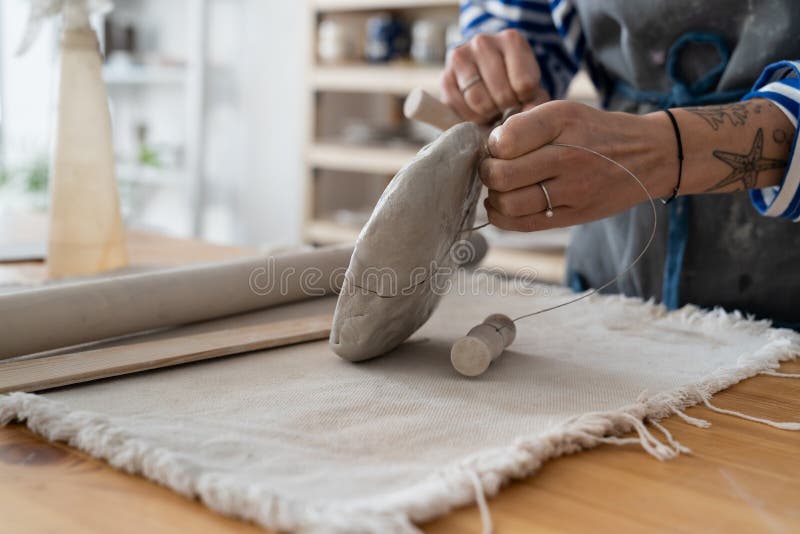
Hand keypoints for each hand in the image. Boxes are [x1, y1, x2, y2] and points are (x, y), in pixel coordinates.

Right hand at [441, 29, 549, 123]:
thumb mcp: (532, 85)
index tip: (521, 97)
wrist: (484, 72)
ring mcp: (460, 57)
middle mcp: (482, 42)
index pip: (524, 83)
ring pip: (478, 101)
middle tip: (505, 106)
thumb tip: (525, 115)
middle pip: (501, 93)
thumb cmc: (513, 81)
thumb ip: (535, 102)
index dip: (524, 100)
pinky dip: (469, 116)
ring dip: (487, 114)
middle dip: (505, 108)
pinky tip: (476, 111)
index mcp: (511, 40)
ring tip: (492, 109)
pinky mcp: (444, 77)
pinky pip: (458, 107)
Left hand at [480, 98, 794, 231]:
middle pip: (501, 175)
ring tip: (500, 187)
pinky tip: (502, 205)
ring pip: (508, 203)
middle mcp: (568, 155)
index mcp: (562, 121)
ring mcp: (572, 190)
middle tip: (492, 168)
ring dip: (493, 196)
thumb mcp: (565, 112)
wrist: (649, 156)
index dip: (491, 144)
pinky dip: (501, 216)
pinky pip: (522, 224)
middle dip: (487, 172)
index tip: (498, 145)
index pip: (504, 140)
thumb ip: (525, 125)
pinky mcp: (573, 216)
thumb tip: (488, 148)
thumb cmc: (596, 132)